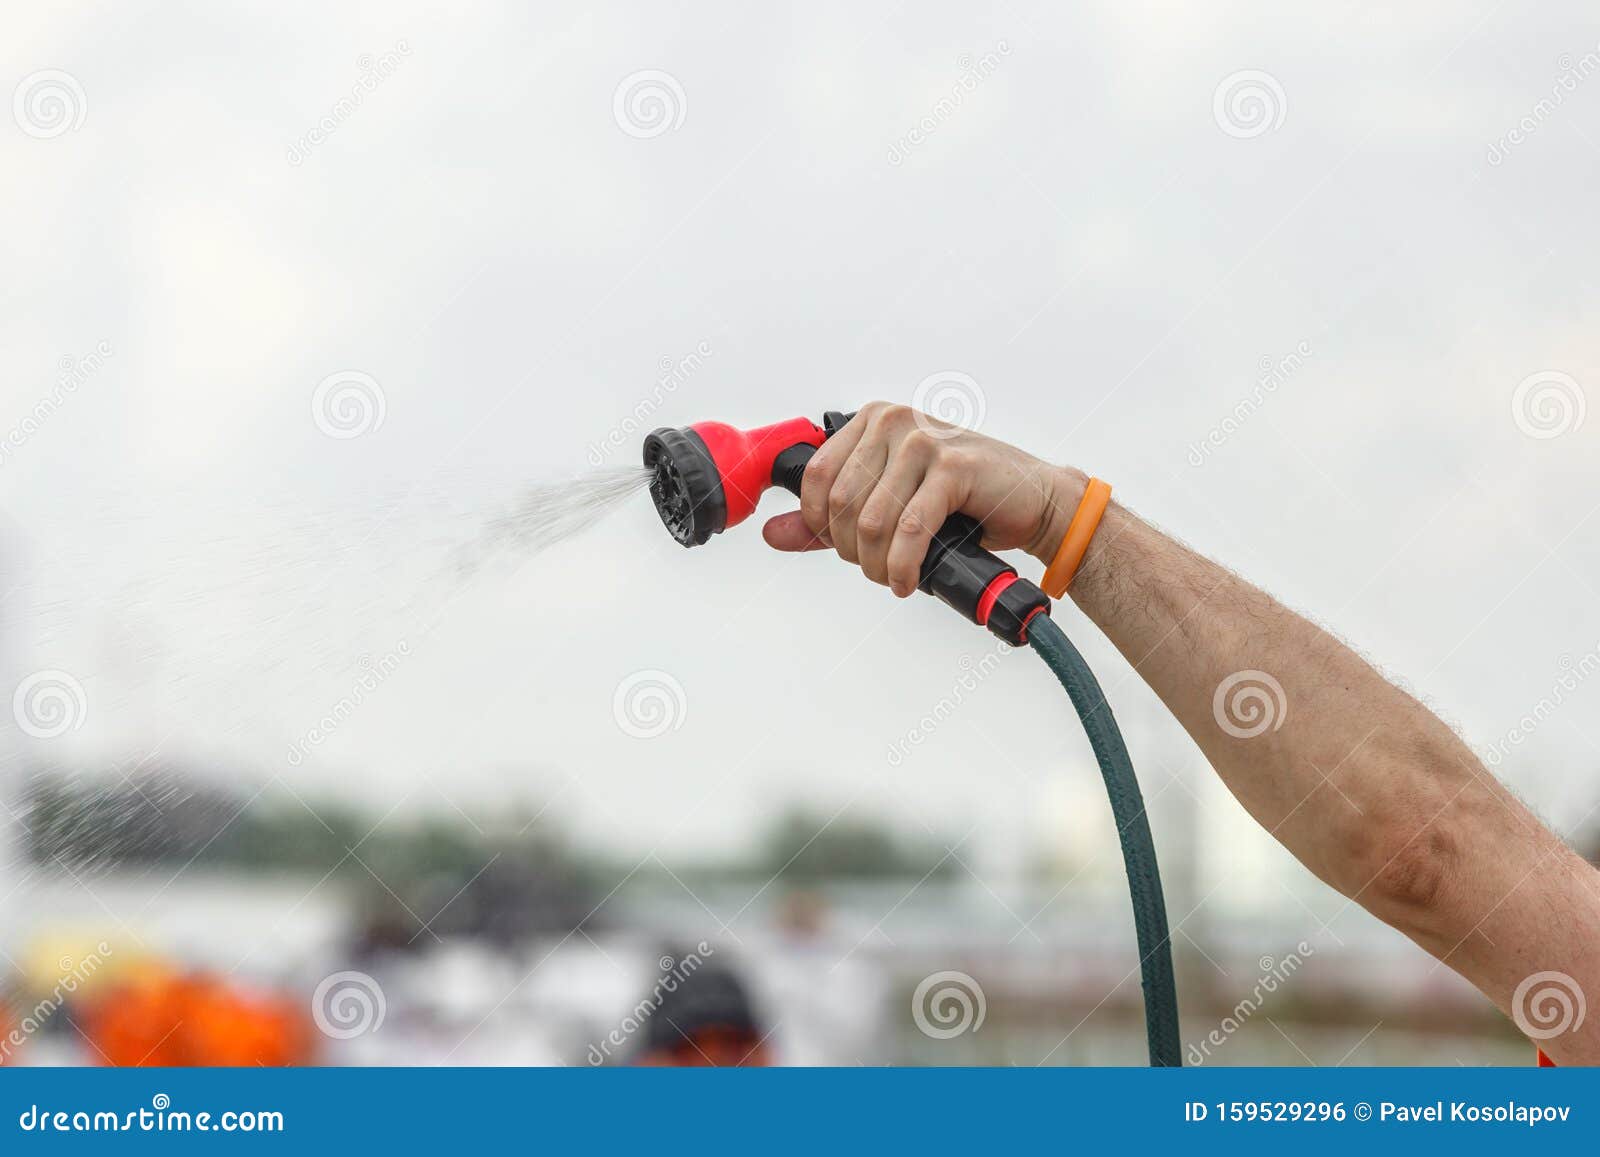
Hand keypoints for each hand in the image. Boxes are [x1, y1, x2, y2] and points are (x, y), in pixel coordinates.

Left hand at [761, 402, 1083, 595]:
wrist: (1033, 500)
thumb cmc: (960, 502)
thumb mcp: (886, 505)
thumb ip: (826, 519)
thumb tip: (771, 533)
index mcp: (870, 420)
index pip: (816, 477)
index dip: (819, 525)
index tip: (841, 548)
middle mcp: (893, 420)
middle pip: (840, 503)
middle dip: (851, 550)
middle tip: (875, 568)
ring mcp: (923, 439)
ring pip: (870, 520)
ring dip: (876, 564)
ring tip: (892, 577)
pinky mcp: (952, 466)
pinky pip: (908, 529)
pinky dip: (901, 566)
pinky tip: (908, 580)